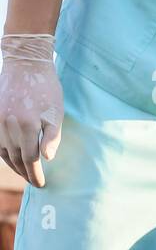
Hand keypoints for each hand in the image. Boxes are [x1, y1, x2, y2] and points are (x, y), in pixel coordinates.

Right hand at [0, 35, 62, 187]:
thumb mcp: (56, 113)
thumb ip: (52, 137)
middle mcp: (8, 126)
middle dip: (25, 173)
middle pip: (16, 158)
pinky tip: (10, 157)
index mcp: (27, 127)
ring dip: (13, 165)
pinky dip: (2, 152)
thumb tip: (46, 159)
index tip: (41, 184)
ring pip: (3, 151)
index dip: (35, 174)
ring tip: (24, 173)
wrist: (25, 64)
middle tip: (34, 183)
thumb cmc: (46, 88)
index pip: (30, 160)